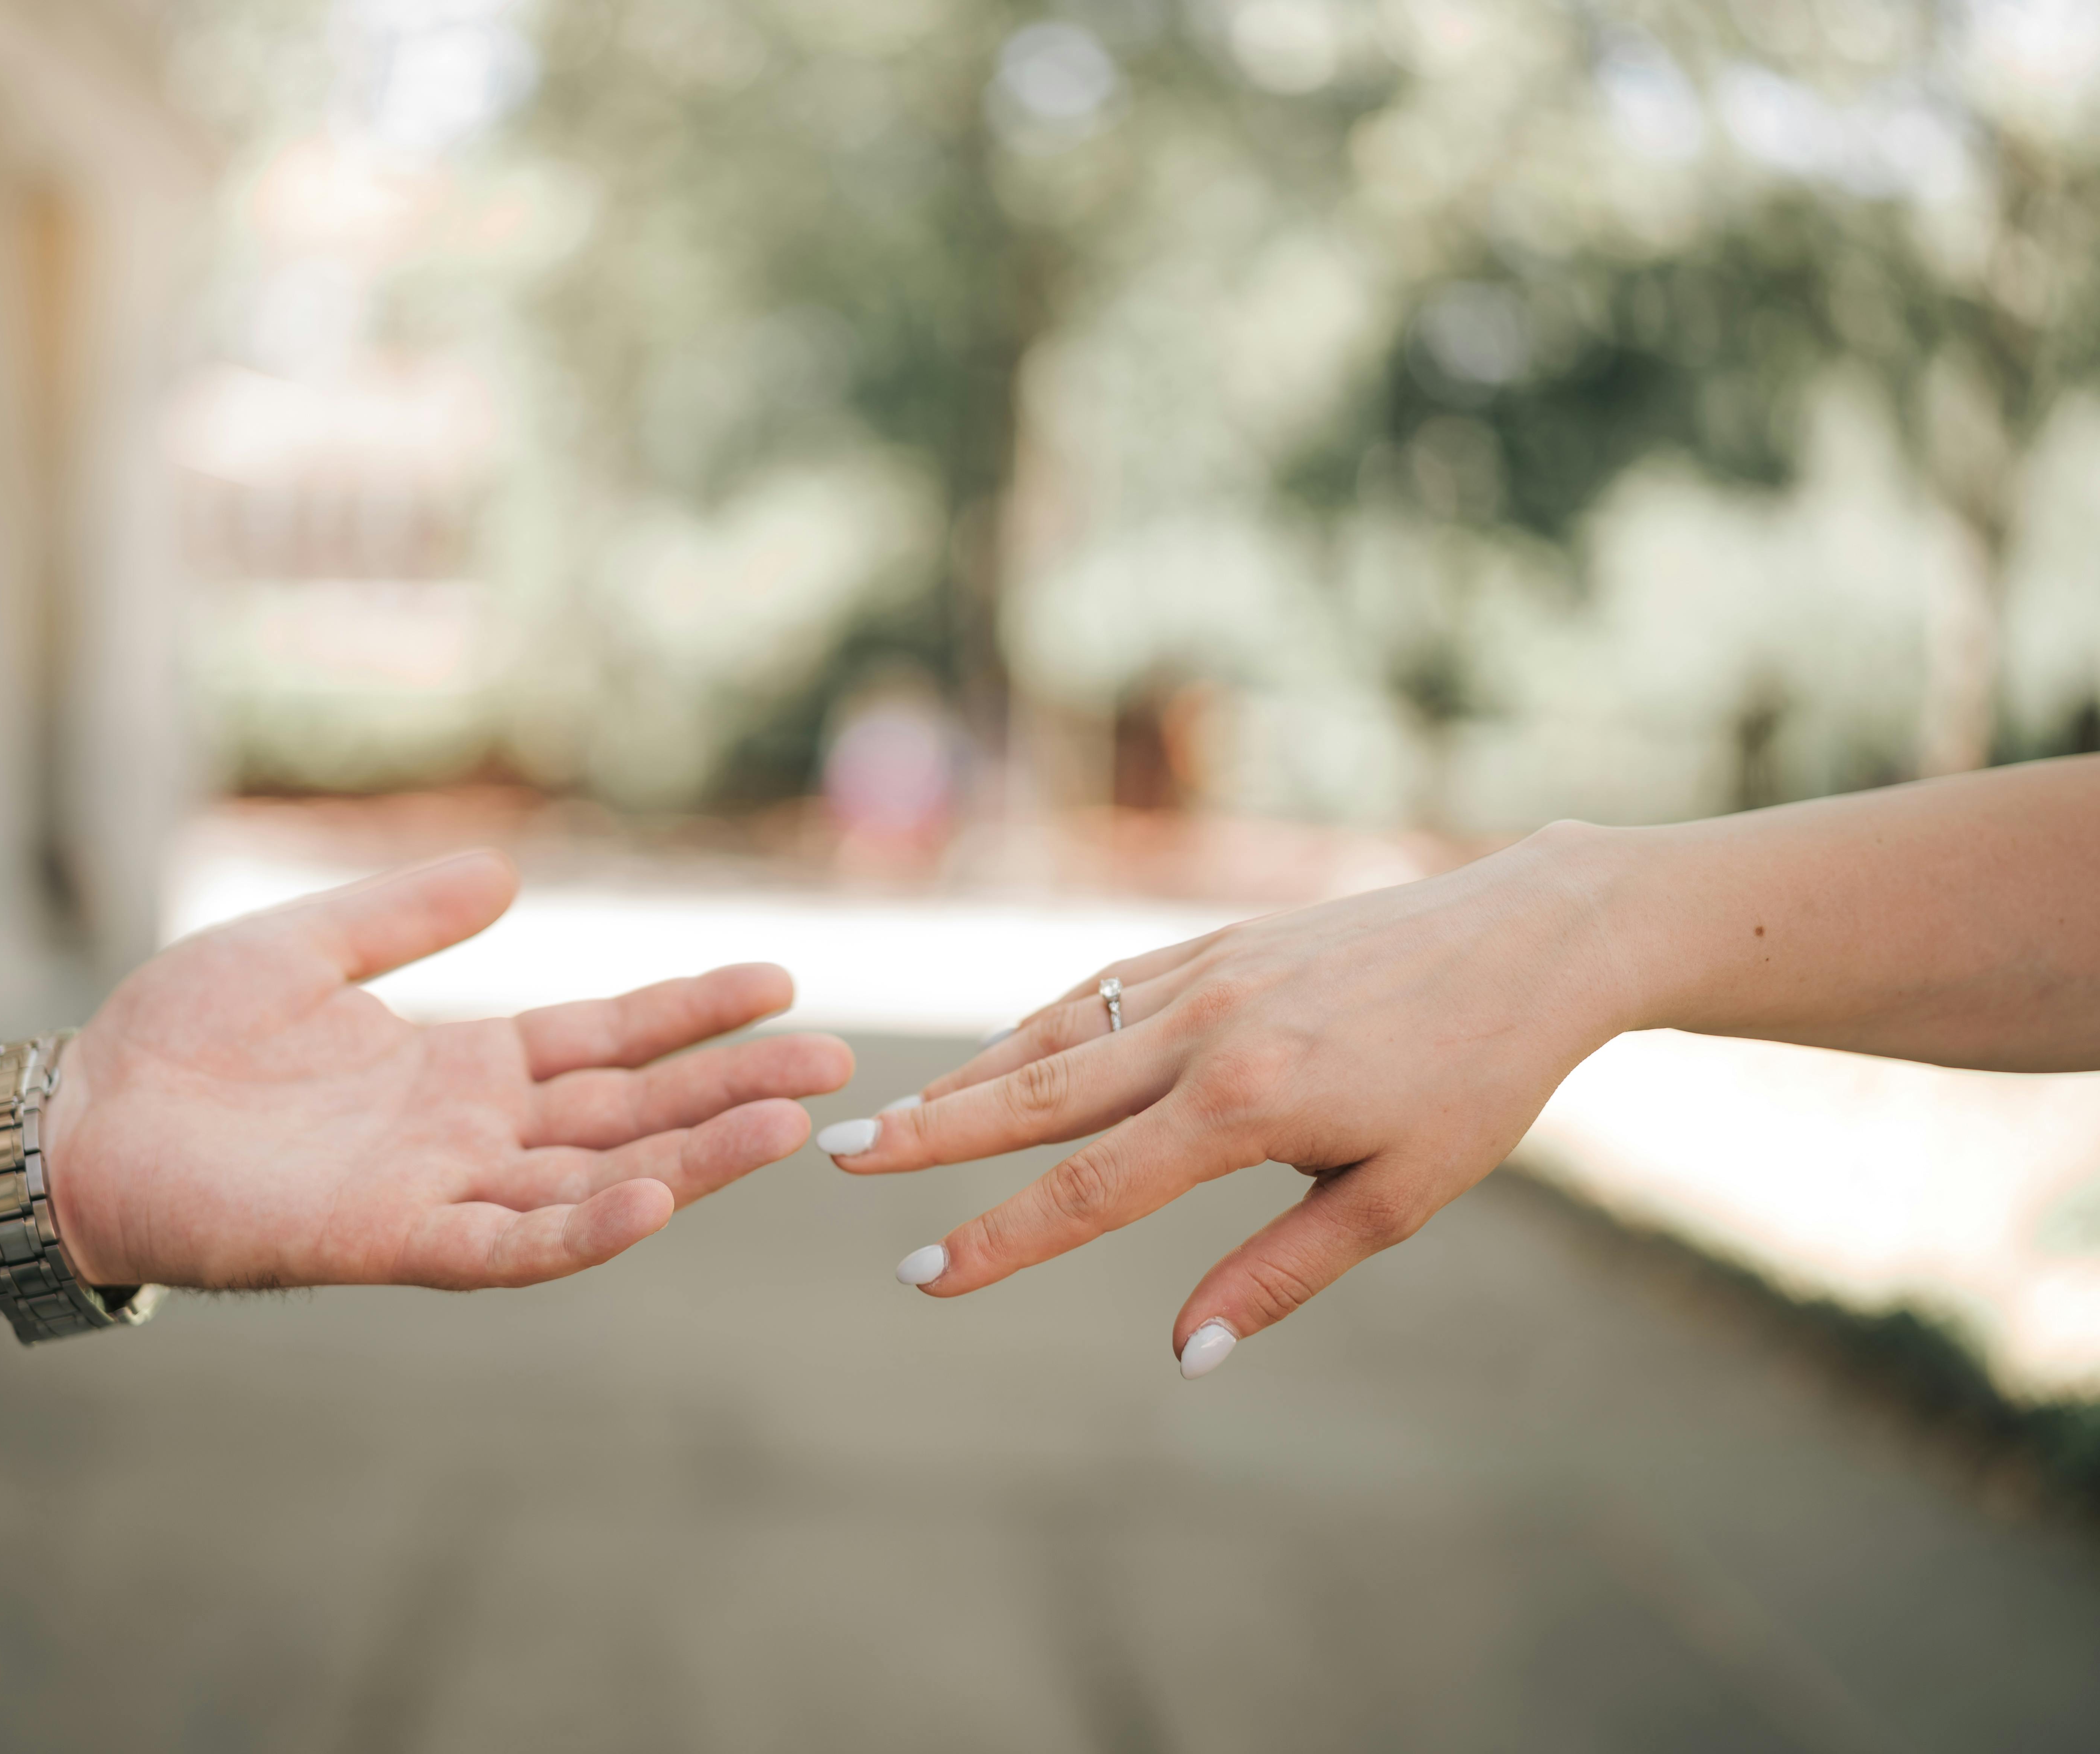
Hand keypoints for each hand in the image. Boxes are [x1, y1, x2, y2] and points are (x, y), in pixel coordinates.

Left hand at [0, 851, 851, 1297]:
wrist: (80, 1119)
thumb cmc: (178, 1038)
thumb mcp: (304, 946)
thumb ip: (405, 913)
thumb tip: (507, 871)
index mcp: (459, 1065)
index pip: (605, 1039)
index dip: (691, 1012)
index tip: (779, 984)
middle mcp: (470, 1134)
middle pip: (629, 1111)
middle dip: (731, 1089)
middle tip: (835, 1062)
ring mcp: (439, 1193)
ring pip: (596, 1180)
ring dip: (692, 1160)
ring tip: (787, 1126)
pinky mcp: (391, 1241)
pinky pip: (509, 1245)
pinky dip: (585, 1229)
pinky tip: (654, 1200)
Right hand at [822, 826, 1632, 1367]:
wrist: (1529, 935)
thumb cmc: (1476, 1082)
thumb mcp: (1398, 1198)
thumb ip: (1281, 1274)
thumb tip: (1184, 1358)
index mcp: (1248, 1106)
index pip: (1091, 1188)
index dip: (1000, 1239)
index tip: (920, 1272)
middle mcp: (1204, 1031)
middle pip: (1036, 1096)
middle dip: (928, 1134)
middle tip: (833, 1156)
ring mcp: (1203, 973)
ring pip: (1054, 1036)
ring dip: (964, 1079)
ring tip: (886, 1116)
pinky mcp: (1215, 939)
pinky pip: (1101, 993)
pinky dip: (1035, 1029)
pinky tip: (997, 1058)